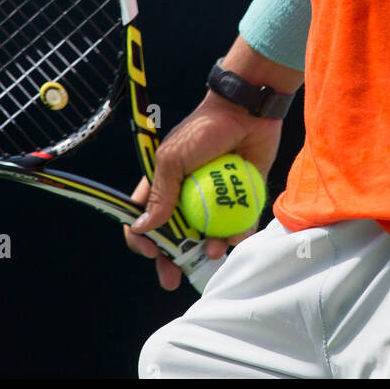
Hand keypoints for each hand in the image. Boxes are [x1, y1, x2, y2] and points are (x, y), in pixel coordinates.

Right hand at [123, 93, 284, 290]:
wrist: (248, 111)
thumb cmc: (204, 129)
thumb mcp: (173, 158)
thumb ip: (160, 194)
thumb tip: (141, 228)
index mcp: (166, 184)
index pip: (145, 217)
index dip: (143, 239)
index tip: (151, 252)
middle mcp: (189, 195)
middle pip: (176, 236)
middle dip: (173, 259)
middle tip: (173, 278)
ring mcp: (216, 198)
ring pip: (208, 235)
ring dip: (209, 249)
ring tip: (215, 250)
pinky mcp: (243, 198)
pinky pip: (238, 225)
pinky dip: (238, 234)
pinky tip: (237, 236)